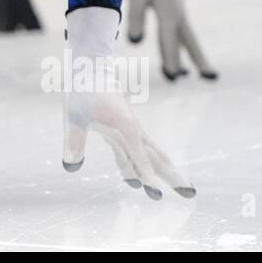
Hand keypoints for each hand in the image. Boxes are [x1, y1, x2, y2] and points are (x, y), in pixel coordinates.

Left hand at [61, 6, 194, 199]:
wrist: (90, 65)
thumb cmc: (82, 88)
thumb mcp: (73, 116)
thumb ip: (73, 142)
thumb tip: (71, 167)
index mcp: (126, 128)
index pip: (140, 159)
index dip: (148, 178)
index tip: (157, 197)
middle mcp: (133, 130)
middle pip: (157, 158)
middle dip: (172, 177)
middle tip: (190, 194)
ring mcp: (129, 130)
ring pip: (150, 156)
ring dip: (161, 173)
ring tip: (177, 190)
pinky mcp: (121, 130)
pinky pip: (134, 153)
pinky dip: (138, 167)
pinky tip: (134, 183)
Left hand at [126, 0, 216, 79]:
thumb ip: (136, 17)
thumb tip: (136, 43)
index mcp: (169, 12)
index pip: (169, 41)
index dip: (170, 59)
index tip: (174, 77)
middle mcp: (178, 14)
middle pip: (190, 42)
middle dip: (197, 61)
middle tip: (209, 78)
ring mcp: (179, 10)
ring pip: (187, 37)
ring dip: (190, 55)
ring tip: (192, 74)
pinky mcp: (175, 6)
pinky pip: (180, 30)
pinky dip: (180, 43)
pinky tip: (179, 50)